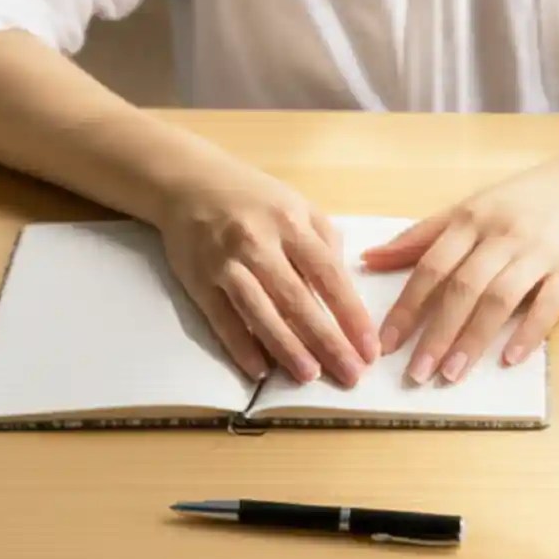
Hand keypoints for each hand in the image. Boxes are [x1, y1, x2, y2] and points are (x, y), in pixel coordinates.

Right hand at [157, 160, 376, 385]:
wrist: (189, 183)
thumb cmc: (255, 199)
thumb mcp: (298, 207)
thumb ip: (325, 244)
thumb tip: (344, 292)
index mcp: (291, 223)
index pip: (328, 275)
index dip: (351, 315)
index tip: (369, 349)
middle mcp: (258, 243)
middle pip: (297, 299)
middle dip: (327, 341)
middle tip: (349, 375)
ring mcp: (226, 263)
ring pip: (259, 312)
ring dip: (286, 347)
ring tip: (309, 376)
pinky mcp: (199, 280)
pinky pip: (222, 318)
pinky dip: (240, 346)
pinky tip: (259, 370)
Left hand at [361, 151, 558, 382]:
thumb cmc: (526, 200)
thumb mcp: (471, 207)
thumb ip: (422, 235)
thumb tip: (370, 258)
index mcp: (472, 219)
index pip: (431, 267)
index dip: (407, 306)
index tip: (386, 343)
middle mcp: (502, 234)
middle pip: (462, 287)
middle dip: (436, 333)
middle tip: (415, 373)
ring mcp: (539, 251)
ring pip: (499, 299)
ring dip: (473, 339)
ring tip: (451, 374)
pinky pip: (548, 305)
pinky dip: (528, 333)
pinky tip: (509, 360)